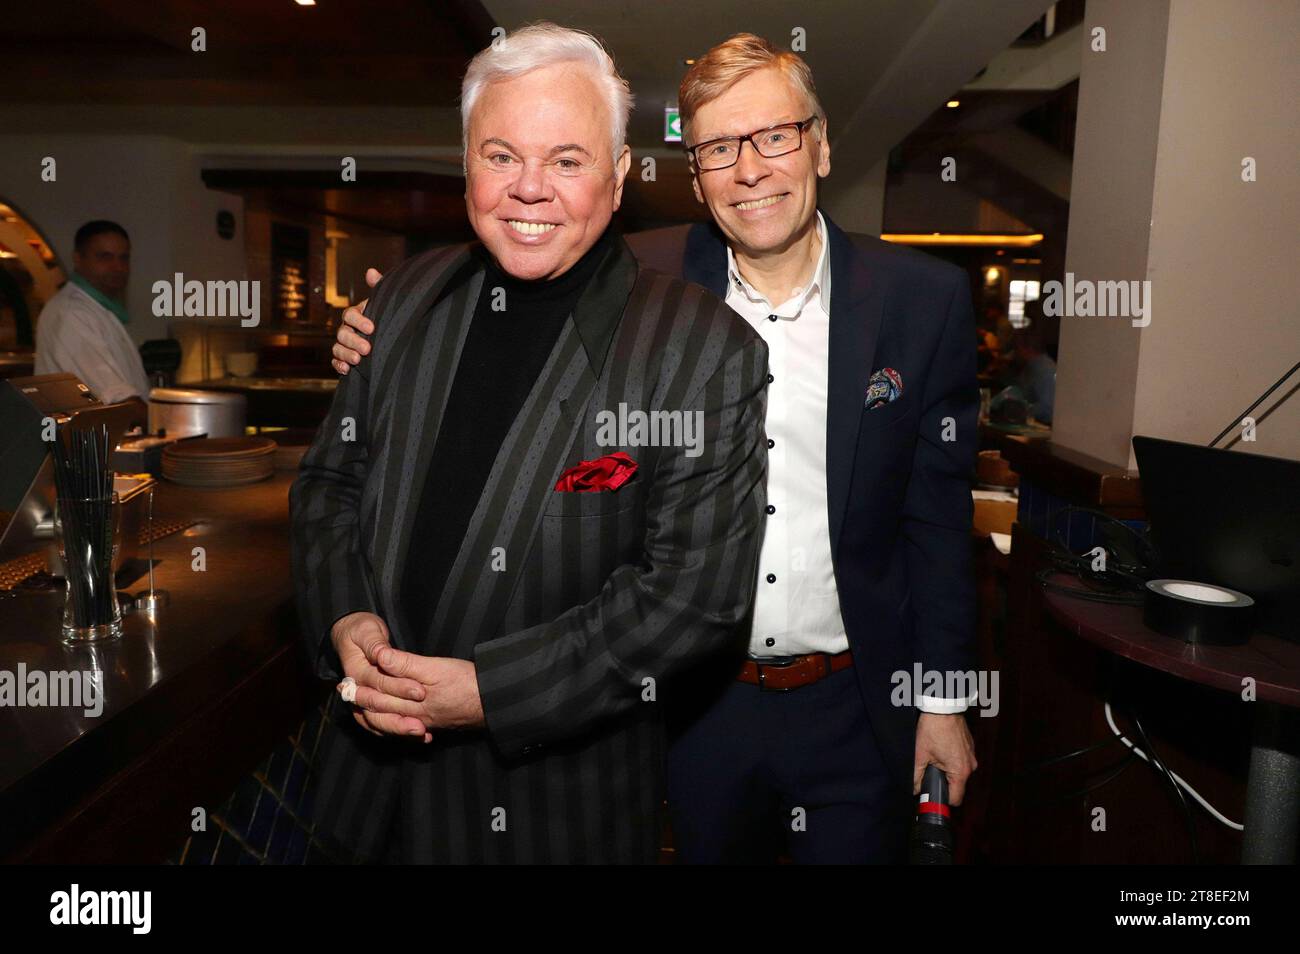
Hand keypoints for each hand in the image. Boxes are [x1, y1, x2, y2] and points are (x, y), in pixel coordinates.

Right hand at [330, 611, 430, 741]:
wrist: (353, 636)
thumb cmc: (361, 631)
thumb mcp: (367, 631)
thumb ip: (375, 644)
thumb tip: (381, 655)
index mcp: (357, 673)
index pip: (379, 683)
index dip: (399, 687)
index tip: (420, 691)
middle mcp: (359, 690)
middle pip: (379, 708)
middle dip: (400, 717)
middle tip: (422, 724)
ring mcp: (365, 700)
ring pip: (380, 722)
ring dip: (400, 729)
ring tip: (422, 733)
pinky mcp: (375, 706)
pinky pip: (385, 724)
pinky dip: (401, 731)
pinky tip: (422, 735)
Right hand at [331, 267, 380, 374]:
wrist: (390, 338)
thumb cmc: (386, 317)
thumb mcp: (385, 303)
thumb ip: (379, 287)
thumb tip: (371, 271)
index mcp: (356, 314)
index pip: (350, 314)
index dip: (358, 321)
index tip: (371, 327)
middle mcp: (347, 328)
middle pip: (342, 333)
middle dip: (353, 341)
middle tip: (367, 349)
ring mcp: (344, 344)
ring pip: (337, 348)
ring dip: (346, 354)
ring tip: (358, 361)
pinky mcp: (344, 358)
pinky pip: (336, 361)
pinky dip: (339, 365)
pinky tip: (347, 370)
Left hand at [356, 648, 485, 730]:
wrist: (494, 701)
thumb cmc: (467, 681)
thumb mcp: (435, 667)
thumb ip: (406, 664)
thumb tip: (380, 658)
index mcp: (412, 703)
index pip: (379, 697)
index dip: (361, 690)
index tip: (345, 684)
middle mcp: (416, 717)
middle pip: (381, 713)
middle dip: (362, 703)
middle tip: (347, 694)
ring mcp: (426, 723)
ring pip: (392, 724)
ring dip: (375, 716)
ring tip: (363, 707)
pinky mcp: (436, 723)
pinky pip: (408, 729)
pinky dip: (396, 726)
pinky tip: (394, 721)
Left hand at [913, 712, 976, 804]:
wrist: (943, 707)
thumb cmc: (933, 728)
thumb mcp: (920, 754)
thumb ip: (916, 776)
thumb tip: (915, 789)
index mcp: (960, 771)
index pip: (955, 799)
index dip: (941, 799)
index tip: (931, 795)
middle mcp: (970, 766)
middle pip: (956, 786)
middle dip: (942, 782)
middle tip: (928, 772)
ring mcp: (971, 756)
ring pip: (958, 773)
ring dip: (946, 770)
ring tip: (934, 758)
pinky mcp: (969, 747)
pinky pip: (961, 761)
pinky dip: (951, 759)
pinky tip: (941, 750)